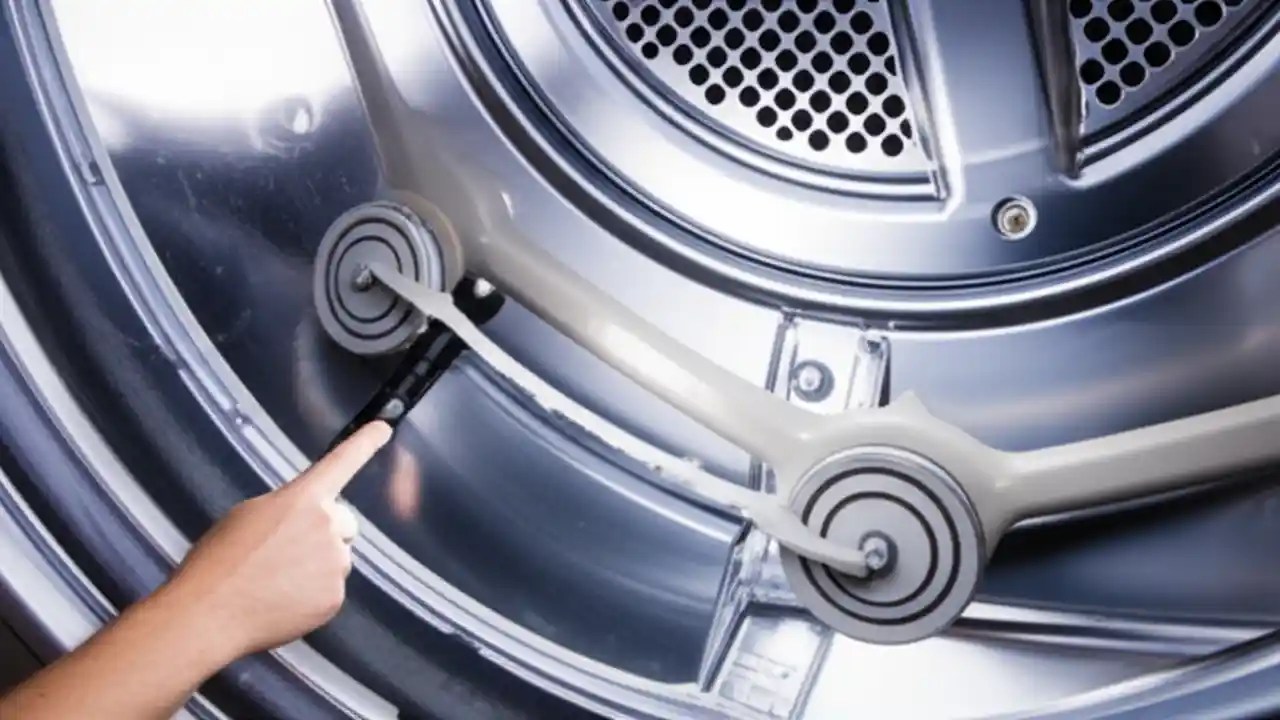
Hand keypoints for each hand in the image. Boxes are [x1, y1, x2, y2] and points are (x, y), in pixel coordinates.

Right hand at [155, 421, 391, 661]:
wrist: (208, 614)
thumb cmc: (218, 562)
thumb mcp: (248, 515)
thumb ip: (287, 509)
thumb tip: (302, 519)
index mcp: (302, 499)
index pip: (340, 462)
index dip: (365, 443)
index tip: (384, 428)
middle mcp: (327, 526)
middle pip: (344, 523)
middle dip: (327, 532)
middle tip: (287, 552)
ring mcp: (334, 563)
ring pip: (337, 559)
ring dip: (317, 566)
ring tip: (275, 581)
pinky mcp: (335, 597)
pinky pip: (331, 590)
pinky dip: (312, 595)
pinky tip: (281, 601)